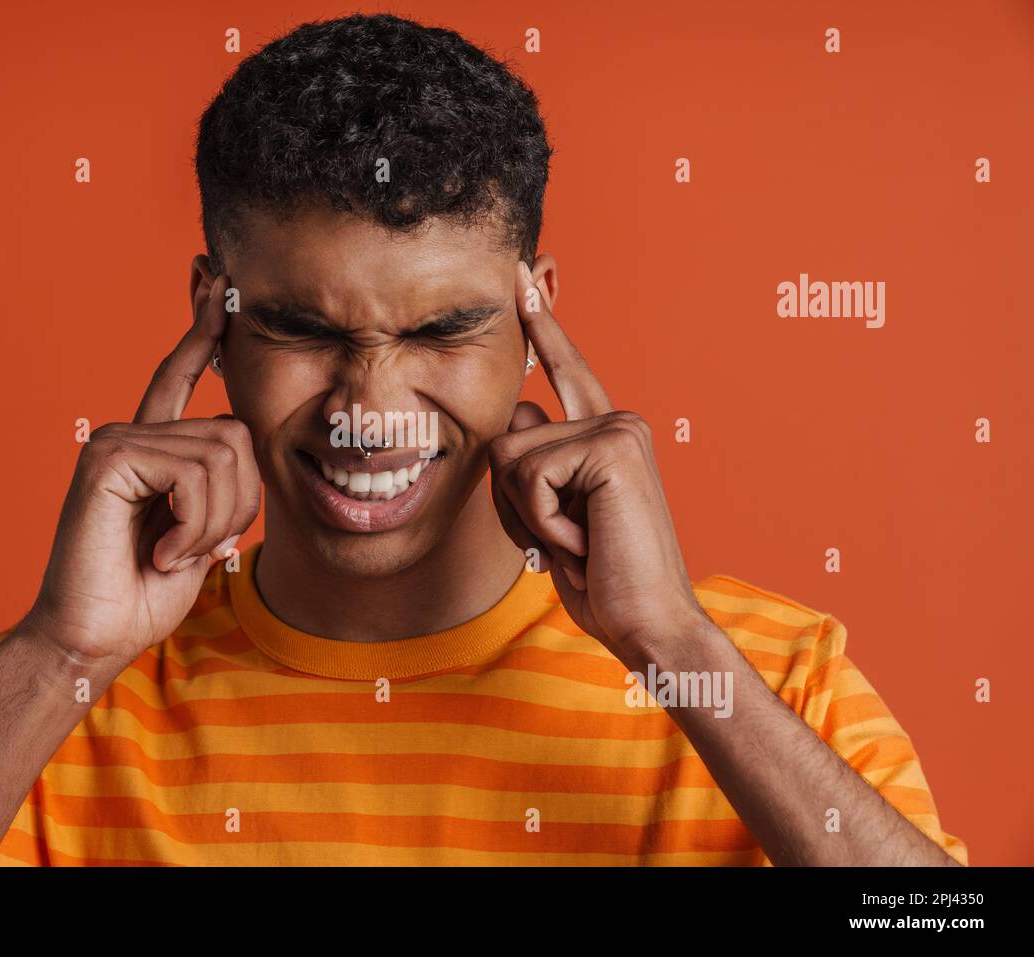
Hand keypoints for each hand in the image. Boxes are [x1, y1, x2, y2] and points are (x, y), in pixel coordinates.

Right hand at [19, 273, 261, 668]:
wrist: (94, 637)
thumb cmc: (144, 593)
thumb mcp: (201, 532)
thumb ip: (218, 482)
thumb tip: (236, 438)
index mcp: (150, 448)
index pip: (179, 376)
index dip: (202, 330)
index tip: (218, 284)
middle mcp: (130, 433)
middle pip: (236, 435)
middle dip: (238, 503)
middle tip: (198, 548)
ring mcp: (115, 441)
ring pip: (222, 456)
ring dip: (216, 521)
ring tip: (176, 553)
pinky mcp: (107, 460)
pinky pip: (193, 474)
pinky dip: (194, 525)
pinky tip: (161, 553)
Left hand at [488, 260, 710, 660]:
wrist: (649, 624)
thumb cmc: (601, 579)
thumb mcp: (551, 515)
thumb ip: (532, 465)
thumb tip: (517, 409)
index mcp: (607, 434)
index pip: (566, 371)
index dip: (543, 323)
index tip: (522, 275)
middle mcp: (618, 421)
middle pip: (508, 430)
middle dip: (513, 498)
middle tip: (567, 538)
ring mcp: (618, 429)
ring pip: (510, 452)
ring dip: (527, 514)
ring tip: (578, 541)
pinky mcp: (612, 448)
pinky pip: (528, 475)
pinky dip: (541, 521)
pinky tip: (584, 542)